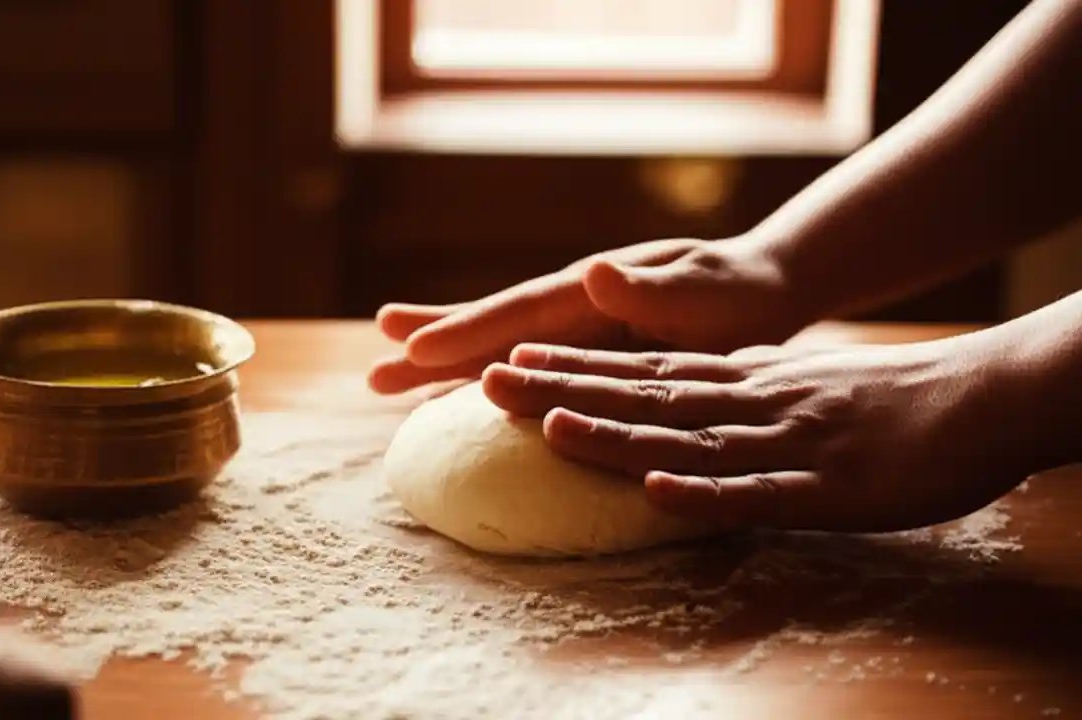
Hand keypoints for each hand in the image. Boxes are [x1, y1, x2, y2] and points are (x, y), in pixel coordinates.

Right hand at [369, 236, 812, 393]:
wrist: (760, 286)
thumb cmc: (736, 290)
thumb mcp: (704, 289)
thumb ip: (652, 285)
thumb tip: (598, 272)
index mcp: (592, 290)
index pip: (518, 311)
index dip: (464, 330)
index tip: (409, 346)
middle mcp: (570, 307)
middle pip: (489, 328)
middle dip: (431, 348)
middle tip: (371, 371)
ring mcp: (572, 330)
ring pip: (496, 350)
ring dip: (442, 368)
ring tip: (382, 384)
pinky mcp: (582, 352)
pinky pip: (522, 369)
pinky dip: (481, 381)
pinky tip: (451, 399)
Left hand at [480, 336, 1037, 531]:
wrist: (972, 399)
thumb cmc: (882, 397)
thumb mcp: (791, 379)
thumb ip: (735, 385)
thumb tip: (681, 388)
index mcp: (740, 381)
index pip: (643, 370)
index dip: (575, 367)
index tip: (511, 360)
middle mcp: (747, 403)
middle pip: (643, 398)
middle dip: (566, 391)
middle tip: (491, 383)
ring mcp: (781, 442)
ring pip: (686, 440)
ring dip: (617, 435)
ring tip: (550, 426)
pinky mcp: (822, 488)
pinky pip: (756, 495)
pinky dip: (705, 493)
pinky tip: (656, 492)